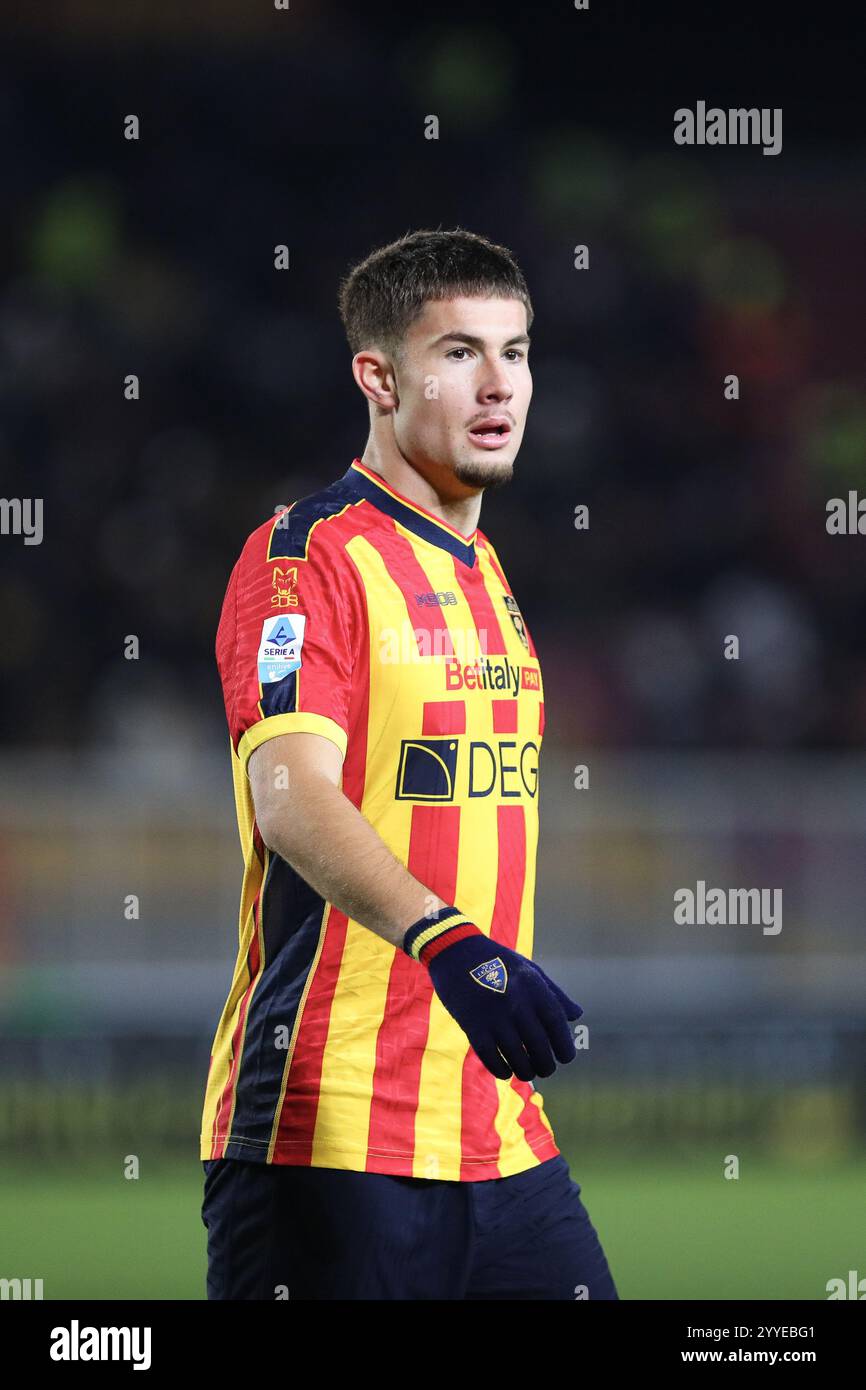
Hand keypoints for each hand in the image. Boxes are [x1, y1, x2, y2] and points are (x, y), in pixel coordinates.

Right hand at [417, 925, 582, 1081]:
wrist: (456, 951)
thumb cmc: (498, 961)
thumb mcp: (529, 970)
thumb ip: (554, 993)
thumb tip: (576, 1016)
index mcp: (533, 987)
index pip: (556, 1024)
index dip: (564, 1046)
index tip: (565, 1058)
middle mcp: (516, 1002)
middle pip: (539, 1046)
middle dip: (546, 1065)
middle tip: (545, 1070)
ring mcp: (494, 1015)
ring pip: (516, 1057)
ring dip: (524, 1071)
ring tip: (526, 1073)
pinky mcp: (473, 1025)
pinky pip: (491, 1057)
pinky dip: (500, 1069)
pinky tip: (505, 1071)